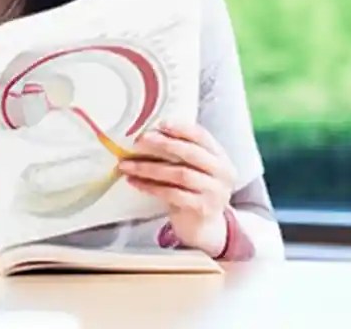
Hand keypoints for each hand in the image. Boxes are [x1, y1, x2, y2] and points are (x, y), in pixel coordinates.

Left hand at [118, 122, 235, 255]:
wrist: (203, 227)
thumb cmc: (194, 191)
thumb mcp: (195, 169)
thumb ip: (182, 153)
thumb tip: (149, 134)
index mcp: (221, 157)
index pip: (203, 136)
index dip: (182, 128)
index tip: (160, 123)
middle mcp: (222, 173)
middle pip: (192, 154)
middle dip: (164, 145)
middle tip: (141, 141)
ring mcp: (214, 192)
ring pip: (179, 174)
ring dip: (150, 168)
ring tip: (128, 165)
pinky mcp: (201, 209)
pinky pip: (172, 194)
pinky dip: (151, 187)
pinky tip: (136, 182)